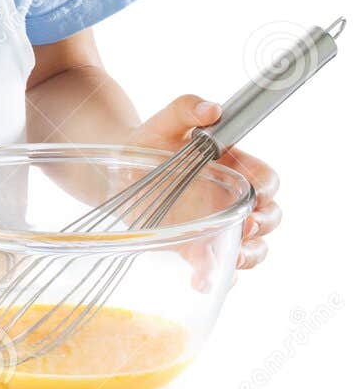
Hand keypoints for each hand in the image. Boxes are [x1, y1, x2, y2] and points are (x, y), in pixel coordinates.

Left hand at [125, 94, 281, 281]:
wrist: (119, 169)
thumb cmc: (150, 141)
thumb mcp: (165, 121)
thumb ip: (187, 108)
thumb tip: (211, 108)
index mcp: (233, 166)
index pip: (266, 179)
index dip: (267, 188)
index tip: (256, 195)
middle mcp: (231, 198)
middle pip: (270, 216)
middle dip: (265, 225)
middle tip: (247, 227)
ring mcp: (217, 225)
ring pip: (252, 247)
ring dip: (249, 256)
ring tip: (232, 259)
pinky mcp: (196, 247)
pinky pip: (217, 267)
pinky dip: (216, 277)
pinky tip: (201, 279)